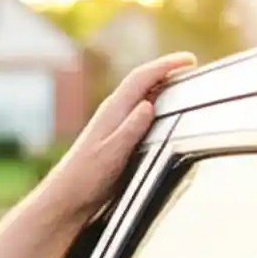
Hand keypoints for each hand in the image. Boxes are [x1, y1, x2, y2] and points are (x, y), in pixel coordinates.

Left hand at [44, 52, 197, 220]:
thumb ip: (130, 129)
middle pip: (141, 82)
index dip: (166, 65)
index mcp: (112, 112)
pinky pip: (136, 111)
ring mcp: (111, 125)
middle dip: (165, 70)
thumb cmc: (86, 179)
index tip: (190, 59)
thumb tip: (149, 103)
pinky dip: (153, 103)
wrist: (66, 198)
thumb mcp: (112, 154)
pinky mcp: (113, 138)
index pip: (141, 78)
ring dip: (160, 85)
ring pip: (139, 96)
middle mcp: (111, 114)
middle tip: (190, 66)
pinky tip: (161, 111)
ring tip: (182, 82)